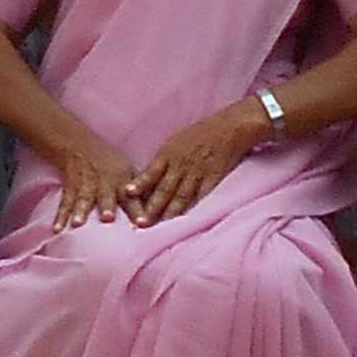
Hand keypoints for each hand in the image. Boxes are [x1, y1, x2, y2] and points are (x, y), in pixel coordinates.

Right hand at [45, 132, 138, 227]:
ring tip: (77, 224)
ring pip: (83, 196)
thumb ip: (139, 194)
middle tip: (108, 218)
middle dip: (106, 205)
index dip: (137, 209)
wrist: (79, 144)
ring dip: (81, 210)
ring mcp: (86, 182)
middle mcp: (104, 180)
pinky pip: (65, 201)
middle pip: (106, 194)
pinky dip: (60, 215)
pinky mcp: (70, 185)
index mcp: (122, 179)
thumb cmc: (109, 164)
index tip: (142, 224)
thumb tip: (156, 216)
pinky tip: (56, 229)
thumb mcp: (127, 171)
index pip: (132, 196)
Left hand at [126, 100, 274, 222]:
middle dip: (152, 207)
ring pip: (181, 197)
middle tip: (140, 223)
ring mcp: (197, 174)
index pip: (151, 172)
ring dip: (169, 213)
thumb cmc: (199, 134)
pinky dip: (192, 209)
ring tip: (159, 227)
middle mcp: (181, 164)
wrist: (229, 128)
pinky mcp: (212, 180)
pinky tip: (185, 221)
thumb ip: (163, 161)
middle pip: (164, 189)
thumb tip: (147, 180)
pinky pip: (200, 198)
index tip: (127, 194)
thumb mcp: (176, 142)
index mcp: (169, 153)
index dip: (139, 184)